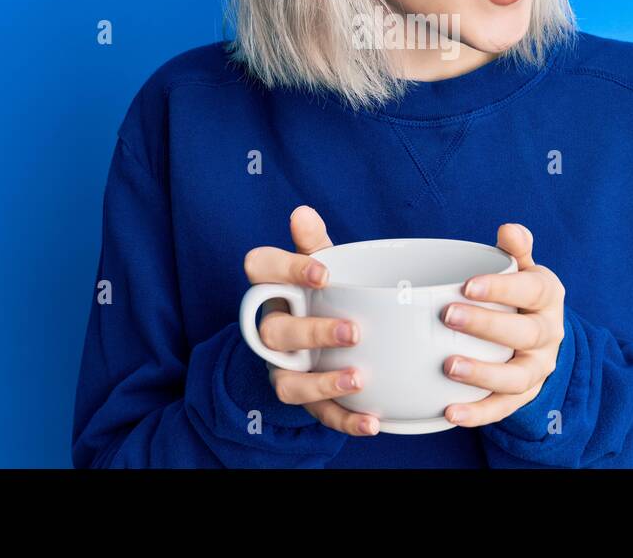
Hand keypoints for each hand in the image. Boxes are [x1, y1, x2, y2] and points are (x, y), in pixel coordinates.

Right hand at [242, 205, 380, 436]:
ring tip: (359, 379)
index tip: (323, 273)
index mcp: (272, 287)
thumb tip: (302, 211)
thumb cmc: (319, 293)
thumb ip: (314, 242)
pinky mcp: (304, 398)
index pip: (260, 269)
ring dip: (323, 384)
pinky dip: (345, 421)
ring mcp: (284, 367)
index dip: (285, 270)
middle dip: (313, 333)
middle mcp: (270, 329)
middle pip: (275, 332)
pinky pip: (318, 415)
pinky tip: (372, 421)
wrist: (311, 342)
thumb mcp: (318, 263)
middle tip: (354, 331)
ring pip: (288, 381)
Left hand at [439, 223, 565, 426]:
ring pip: (517, 377)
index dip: (502, 288)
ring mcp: (538, 368)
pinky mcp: (524, 396)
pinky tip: (450, 412)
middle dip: (487, 326)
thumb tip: (509, 228)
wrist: (538, 335)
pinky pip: (503, 408)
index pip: (532, 290)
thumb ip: (515, 250)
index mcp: (548, 297)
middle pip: (525, 333)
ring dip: (483, 373)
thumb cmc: (520, 293)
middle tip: (448, 316)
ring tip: (449, 367)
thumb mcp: (522, 267)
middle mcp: (549, 334)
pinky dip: (478, 413)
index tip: (467, 285)